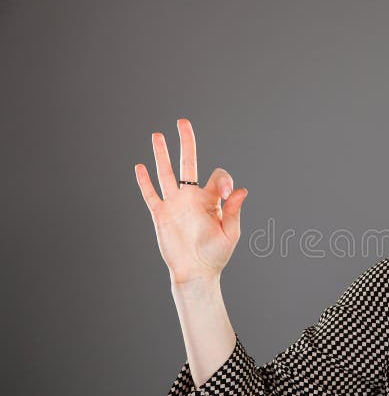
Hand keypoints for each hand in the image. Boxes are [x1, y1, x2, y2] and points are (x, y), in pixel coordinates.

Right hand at [134, 118, 248, 284]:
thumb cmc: (216, 255)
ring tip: (157, 135)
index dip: (223, 180)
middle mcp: (192, 198)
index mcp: (212, 200)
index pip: (217, 176)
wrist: (195, 272)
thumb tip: (241, 190)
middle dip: (186, 142)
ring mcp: (175, 204)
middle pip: (188, 163)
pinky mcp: (161, 215)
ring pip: (166, 173)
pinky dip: (145, 181)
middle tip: (183, 122)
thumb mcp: (230, 233)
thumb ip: (233, 211)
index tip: (227, 193)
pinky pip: (151, 194)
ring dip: (162, 154)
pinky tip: (140, 167)